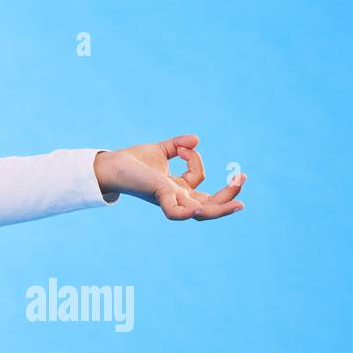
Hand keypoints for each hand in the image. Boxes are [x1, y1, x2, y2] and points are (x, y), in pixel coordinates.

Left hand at [94, 134, 244, 220]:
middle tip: (242, 178)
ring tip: (239, 204)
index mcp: (177, 188)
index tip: (181, 146)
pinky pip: (176, 212)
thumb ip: (177, 145)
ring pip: (201, 212)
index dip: (196, 161)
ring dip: (221, 208)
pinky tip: (198, 207)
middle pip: (209, 204)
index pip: (200, 181)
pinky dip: (189, 212)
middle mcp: (176, 197)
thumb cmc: (131, 162)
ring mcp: (169, 199)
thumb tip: (196, 139)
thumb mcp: (159, 150)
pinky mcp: (159, 197)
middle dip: (229, 194)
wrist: (110, 165)